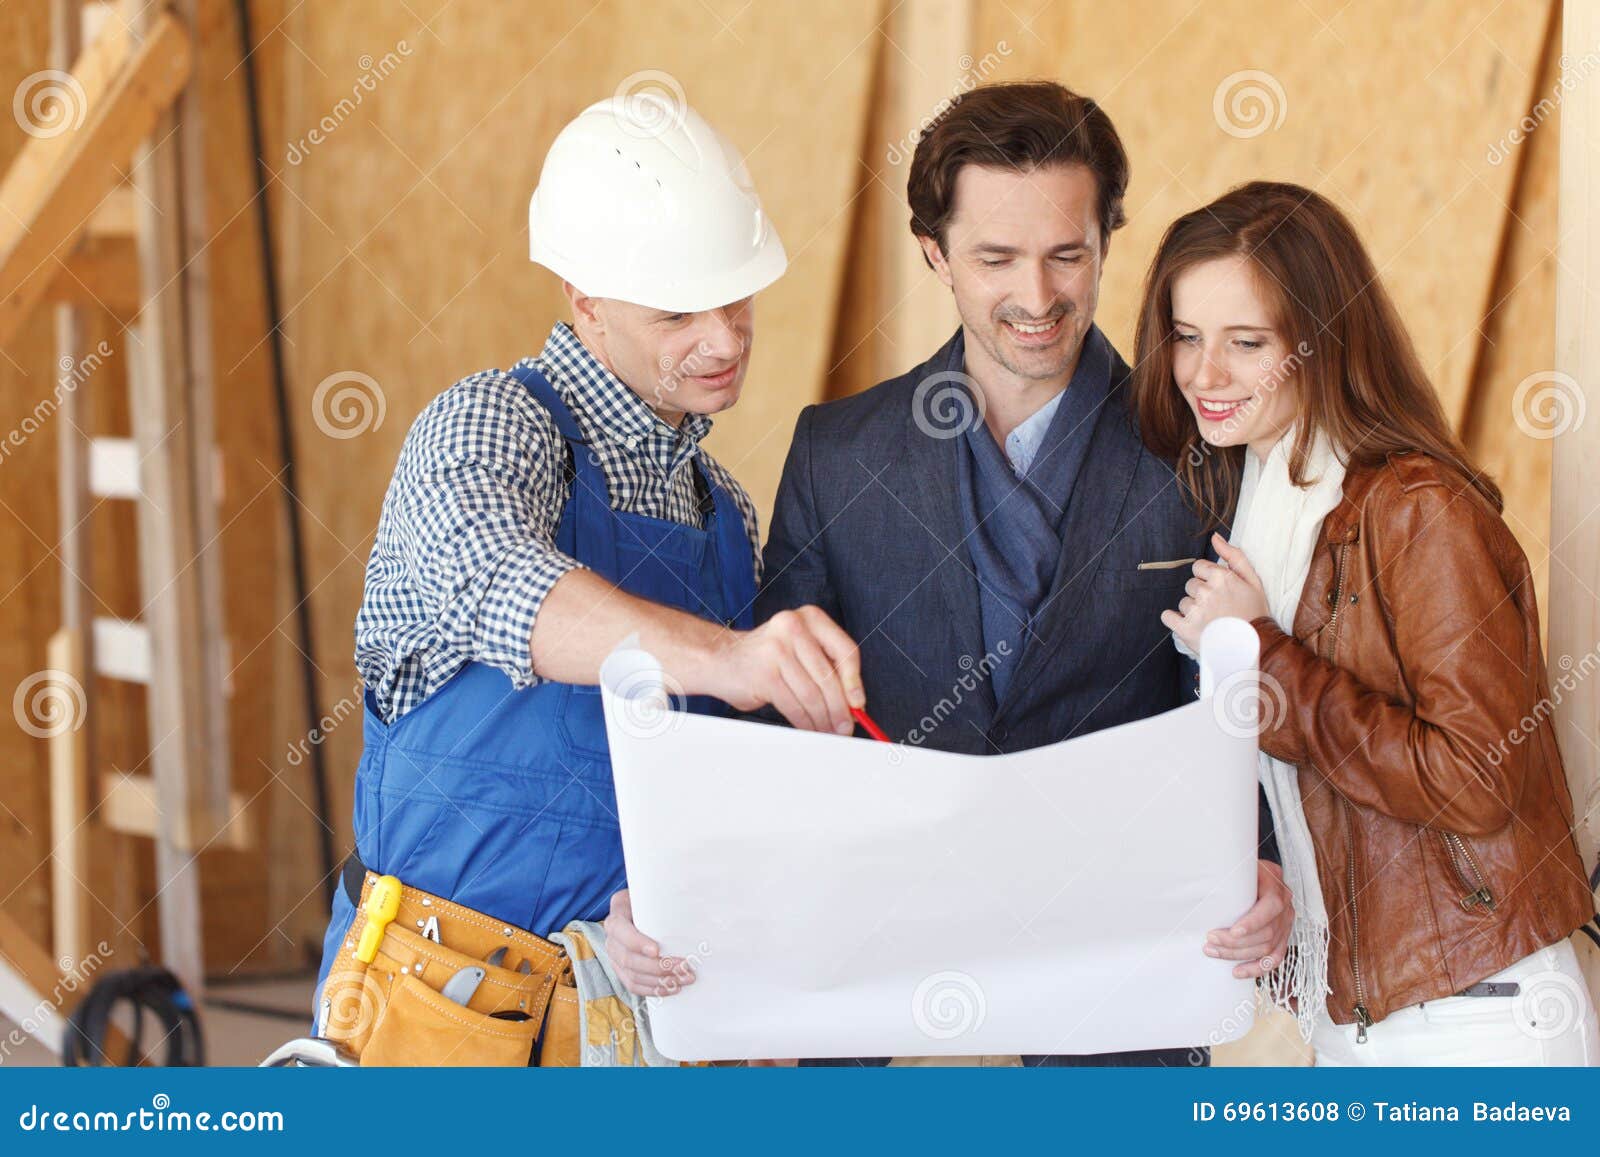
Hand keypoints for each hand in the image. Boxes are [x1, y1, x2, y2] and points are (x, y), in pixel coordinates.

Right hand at [603, 889, 695, 996]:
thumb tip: (692, 905)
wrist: (643, 909)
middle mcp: (611, 937)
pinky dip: (653, 990)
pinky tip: (671, 988)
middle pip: (628, 958)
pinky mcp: (621, 970)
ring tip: (684, 979)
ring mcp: (614, 956)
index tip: (657, 950)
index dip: (636, 942)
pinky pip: (633, 985)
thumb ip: (663, 897)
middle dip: (657, 967)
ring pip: (632, 975)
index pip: (620, 929)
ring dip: (659, 981)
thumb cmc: (654, 899)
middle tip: (684, 967)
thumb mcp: (654, 892)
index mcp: (618, 912)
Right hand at [701, 606, 864, 734]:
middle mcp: (794, 627)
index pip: (845, 650)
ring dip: (823, 719)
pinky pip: (794, 705)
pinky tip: (809, 727)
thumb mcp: (798, 648)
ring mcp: (777, 650)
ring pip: (812, 695)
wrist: (720, 659)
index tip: (858, 703)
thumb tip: (853, 701)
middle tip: (846, 726)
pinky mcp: (765, 674)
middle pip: (829, 677)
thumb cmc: (764, 657)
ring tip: (827, 730)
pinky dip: (805, 722)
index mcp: (810, 617)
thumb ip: (824, 665)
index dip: (855, 681)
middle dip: (840, 709)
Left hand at [1160, 533, 1270, 651]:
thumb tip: (1215, 536)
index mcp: (1221, 577)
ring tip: (1211, 622)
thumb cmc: (1255, 613)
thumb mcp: (1253, 581)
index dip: (1208, 579)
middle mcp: (1206, 591)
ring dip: (1193, 610)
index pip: (1198, 567)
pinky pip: (1168, 616)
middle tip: (1218, 610)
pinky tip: (1190, 626)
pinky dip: (1175, 620)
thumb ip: (1234, 556)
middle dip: (1201, 595)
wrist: (1256, 647)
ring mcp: (1195, 610)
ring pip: (1183, 602)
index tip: (1219, 592)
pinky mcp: (1185, 629)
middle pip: (1191, 585)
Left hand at [1205, 860, 1293, 978]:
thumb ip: (1231, 874)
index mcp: (1276, 888)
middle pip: (1265, 933)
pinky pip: (1275, 958)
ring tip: (1214, 952)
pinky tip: (1238, 972)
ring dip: (1239, 955)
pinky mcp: (1283, 938)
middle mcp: (1285, 908)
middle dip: (1236, 942)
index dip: (1253, 922)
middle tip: (1210, 940)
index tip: (1233, 931)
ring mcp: (1286, 925)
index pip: (1270, 908)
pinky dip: (1257, 968)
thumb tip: (1203, 885)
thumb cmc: (1247, 871)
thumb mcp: (1243, 867)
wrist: (1264, 875)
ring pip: (1267, 948)